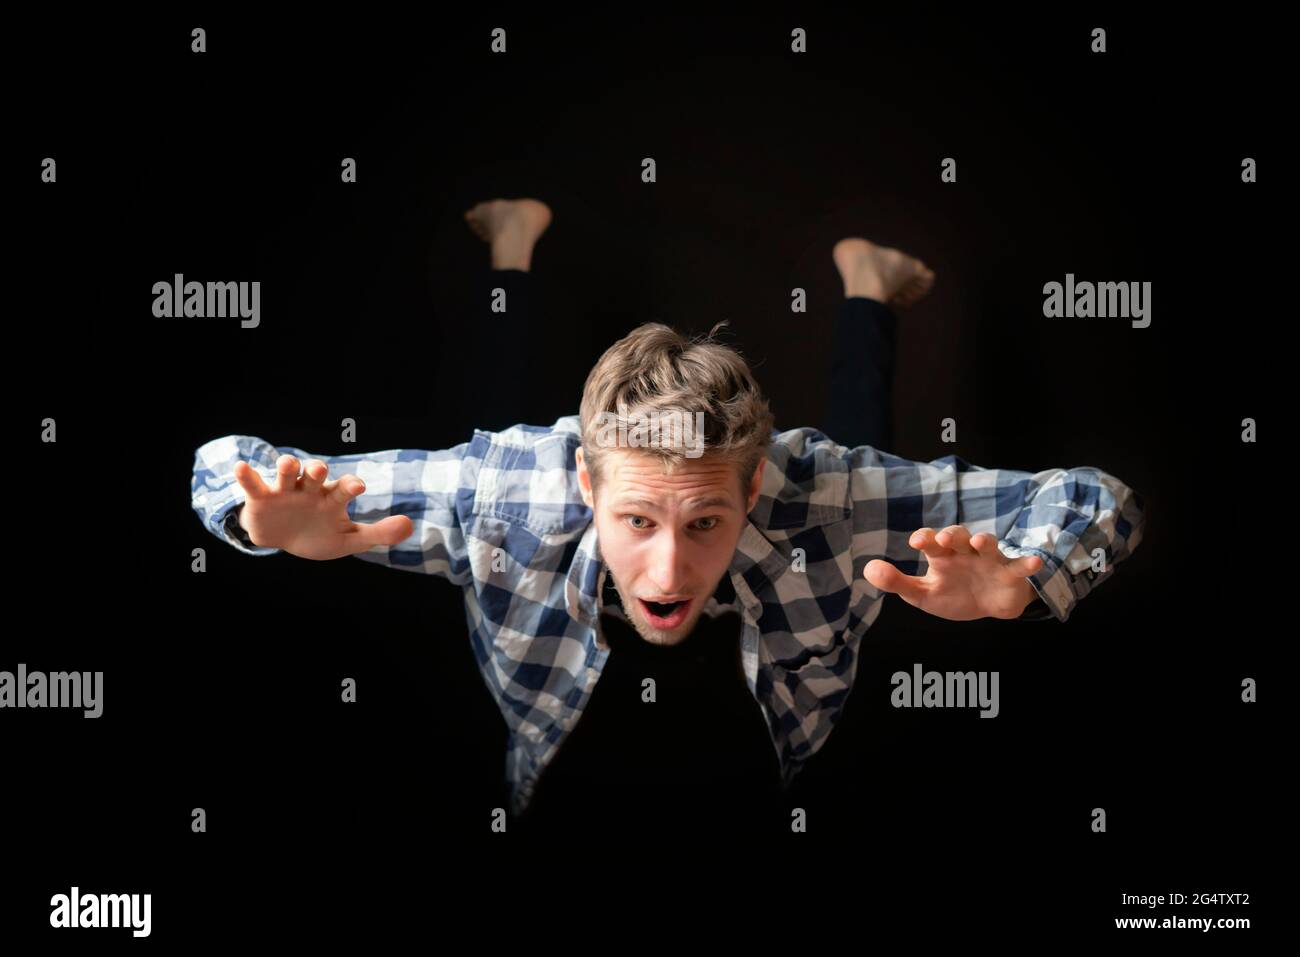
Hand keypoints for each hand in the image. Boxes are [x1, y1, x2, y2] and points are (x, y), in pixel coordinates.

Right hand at [232, 455, 413, 559]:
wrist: (284, 541)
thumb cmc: (320, 535)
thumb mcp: (348, 539)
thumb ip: (378, 533)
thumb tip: (410, 525)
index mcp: (332, 498)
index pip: (344, 488)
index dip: (350, 486)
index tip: (358, 487)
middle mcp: (310, 489)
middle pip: (315, 473)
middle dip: (317, 470)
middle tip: (320, 471)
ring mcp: (285, 491)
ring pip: (286, 472)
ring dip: (287, 466)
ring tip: (289, 465)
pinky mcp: (261, 497)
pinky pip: (253, 483)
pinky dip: (247, 475)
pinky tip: (241, 467)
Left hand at [864, 525, 1043, 620]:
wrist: (989, 607)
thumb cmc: (954, 594)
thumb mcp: (923, 594)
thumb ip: (897, 583)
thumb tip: (869, 569)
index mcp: (943, 556)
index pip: (932, 540)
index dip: (926, 537)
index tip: (918, 541)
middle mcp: (966, 552)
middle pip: (959, 535)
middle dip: (951, 535)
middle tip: (943, 540)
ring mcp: (990, 561)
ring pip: (988, 544)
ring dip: (984, 540)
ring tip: (979, 542)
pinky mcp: (1011, 574)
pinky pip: (1021, 566)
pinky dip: (1028, 563)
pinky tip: (1035, 562)